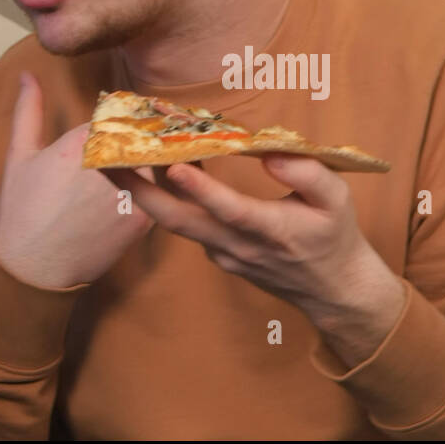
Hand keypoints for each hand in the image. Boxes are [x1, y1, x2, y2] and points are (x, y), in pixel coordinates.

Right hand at [0, 71, 154, 286]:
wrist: (34, 269)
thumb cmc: (23, 210)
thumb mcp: (20, 155)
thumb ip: (28, 110)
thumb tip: (27, 74)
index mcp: (83, 142)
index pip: (121, 112)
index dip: (131, 110)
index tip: (138, 110)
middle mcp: (111, 165)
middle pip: (145, 134)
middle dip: (153, 130)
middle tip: (164, 126)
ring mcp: (131, 193)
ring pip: (158, 162)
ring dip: (161, 156)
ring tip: (164, 156)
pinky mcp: (143, 219)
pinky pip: (161, 192)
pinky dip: (162, 185)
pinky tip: (157, 184)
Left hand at [105, 154, 403, 362]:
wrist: (333, 290)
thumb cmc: (335, 237)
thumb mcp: (337, 199)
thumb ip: (308, 172)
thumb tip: (270, 153)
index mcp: (270, 230)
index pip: (230, 210)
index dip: (202, 190)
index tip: (174, 166)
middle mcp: (239, 245)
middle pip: (180, 221)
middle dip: (140, 191)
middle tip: (107, 160)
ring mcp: (224, 254)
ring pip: (178, 223)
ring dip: (146, 192)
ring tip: (119, 156)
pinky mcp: (219, 256)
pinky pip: (188, 226)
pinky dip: (169, 199)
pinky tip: (159, 168)